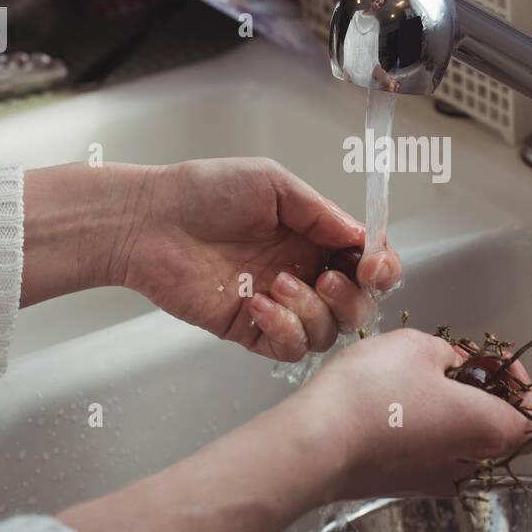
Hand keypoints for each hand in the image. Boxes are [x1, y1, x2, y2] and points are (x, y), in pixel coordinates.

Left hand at [22, 159, 400, 360]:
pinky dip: (284, 329)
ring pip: (328, 333)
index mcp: (313, 237)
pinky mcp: (250, 330)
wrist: (150, 221)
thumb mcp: (273, 183)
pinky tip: (258, 304)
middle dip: (352, 297)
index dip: (381, 269)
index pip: (366, 263)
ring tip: (277, 283)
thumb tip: (362, 237)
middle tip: (327, 277)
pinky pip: (290, 347)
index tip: (373, 265)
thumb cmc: (204, 192)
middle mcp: (302, 273)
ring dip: (312, 311)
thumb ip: (321, 213)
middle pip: (358, 306)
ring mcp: (279, 306)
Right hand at [297, 327, 531, 500]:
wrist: (315, 444)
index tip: (498, 363)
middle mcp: (468, 466)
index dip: (520, 385)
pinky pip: (428, 457)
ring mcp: (433, 482)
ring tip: (421, 381)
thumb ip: (447, 354)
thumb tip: (448, 363)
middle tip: (460, 367)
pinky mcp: (401, 486)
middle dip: (484, 396)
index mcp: (488, 430)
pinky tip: (394, 406)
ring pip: (461, 447)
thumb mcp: (417, 347)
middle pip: (498, 434)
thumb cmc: (370, 396)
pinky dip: (423, 431)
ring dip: (452, 414)